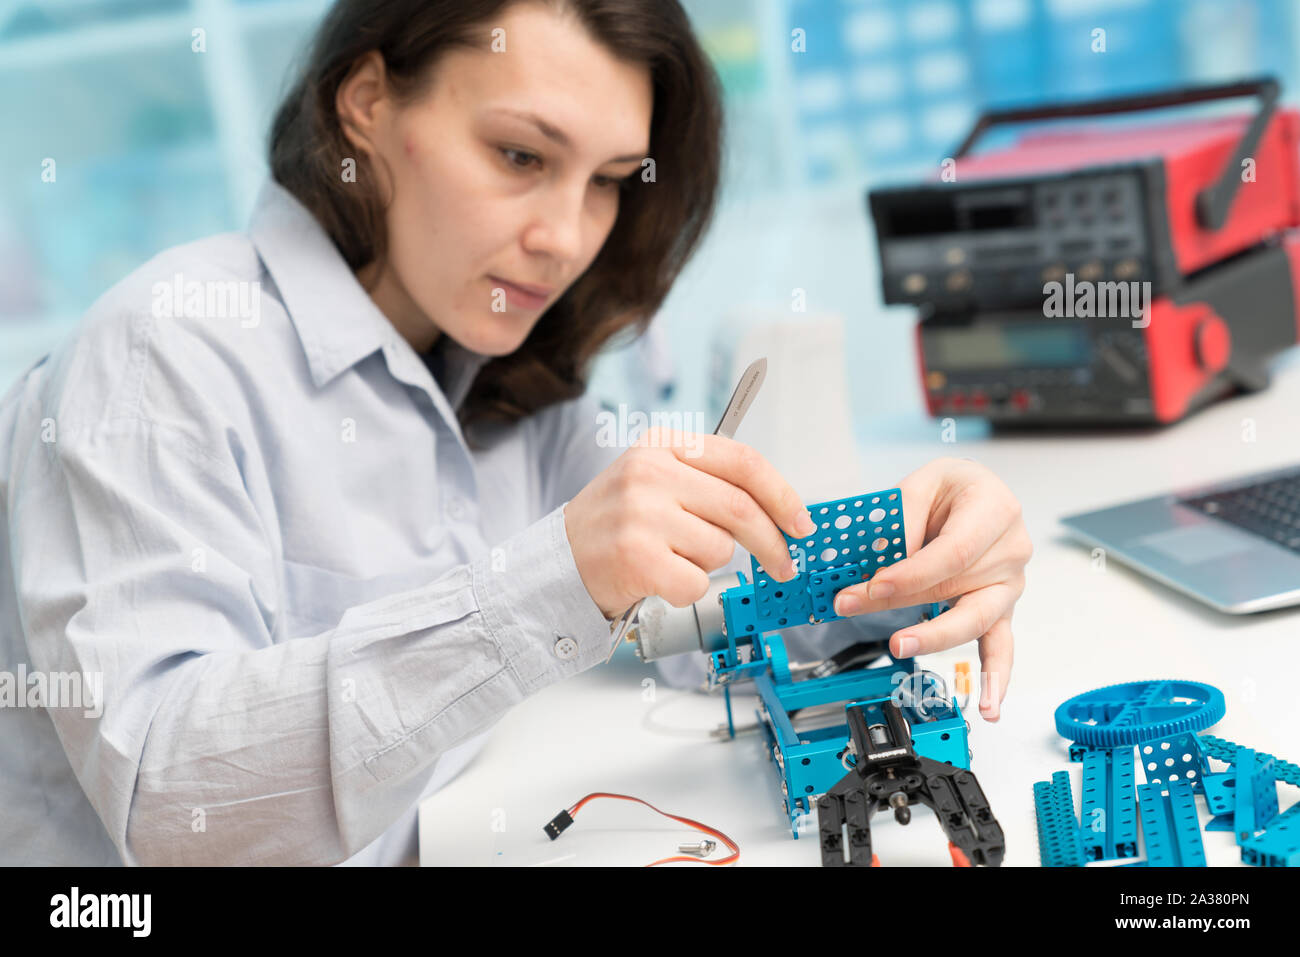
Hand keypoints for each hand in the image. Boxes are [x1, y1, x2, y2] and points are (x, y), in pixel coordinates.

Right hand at [564, 428, 815, 618]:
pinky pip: (697, 582)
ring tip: (672, 558)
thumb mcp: (656, 480)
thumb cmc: (618, 524)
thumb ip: (711, 482)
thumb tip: (781, 509)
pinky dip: (686, 589)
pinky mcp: (637, 557)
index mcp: (662, 445)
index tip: (801, 522)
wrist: (560, 562)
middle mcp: (649, 472)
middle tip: (783, 564)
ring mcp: (641, 514)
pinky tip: (658, 579)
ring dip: (708, 564)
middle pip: (741, 508)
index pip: (743, 462)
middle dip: (772, 543)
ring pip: (720, 548)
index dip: (782, 495)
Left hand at [829, 457, 1031, 721]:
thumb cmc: (953, 489)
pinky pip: (1002, 646)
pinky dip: (996, 678)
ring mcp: (1009, 583)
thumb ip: (901, 520)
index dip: (912, 572)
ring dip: (934, 638)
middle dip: (900, 601)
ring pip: (974, 619)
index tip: (873, 583)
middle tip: (855, 605)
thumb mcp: (922, 484)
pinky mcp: (1000, 608)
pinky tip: (989, 705)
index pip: (953, 551)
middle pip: (956, 585)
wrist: (974, 492)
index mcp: (996, 509)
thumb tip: (876, 563)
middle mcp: (1011, 549)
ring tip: (902, 646)